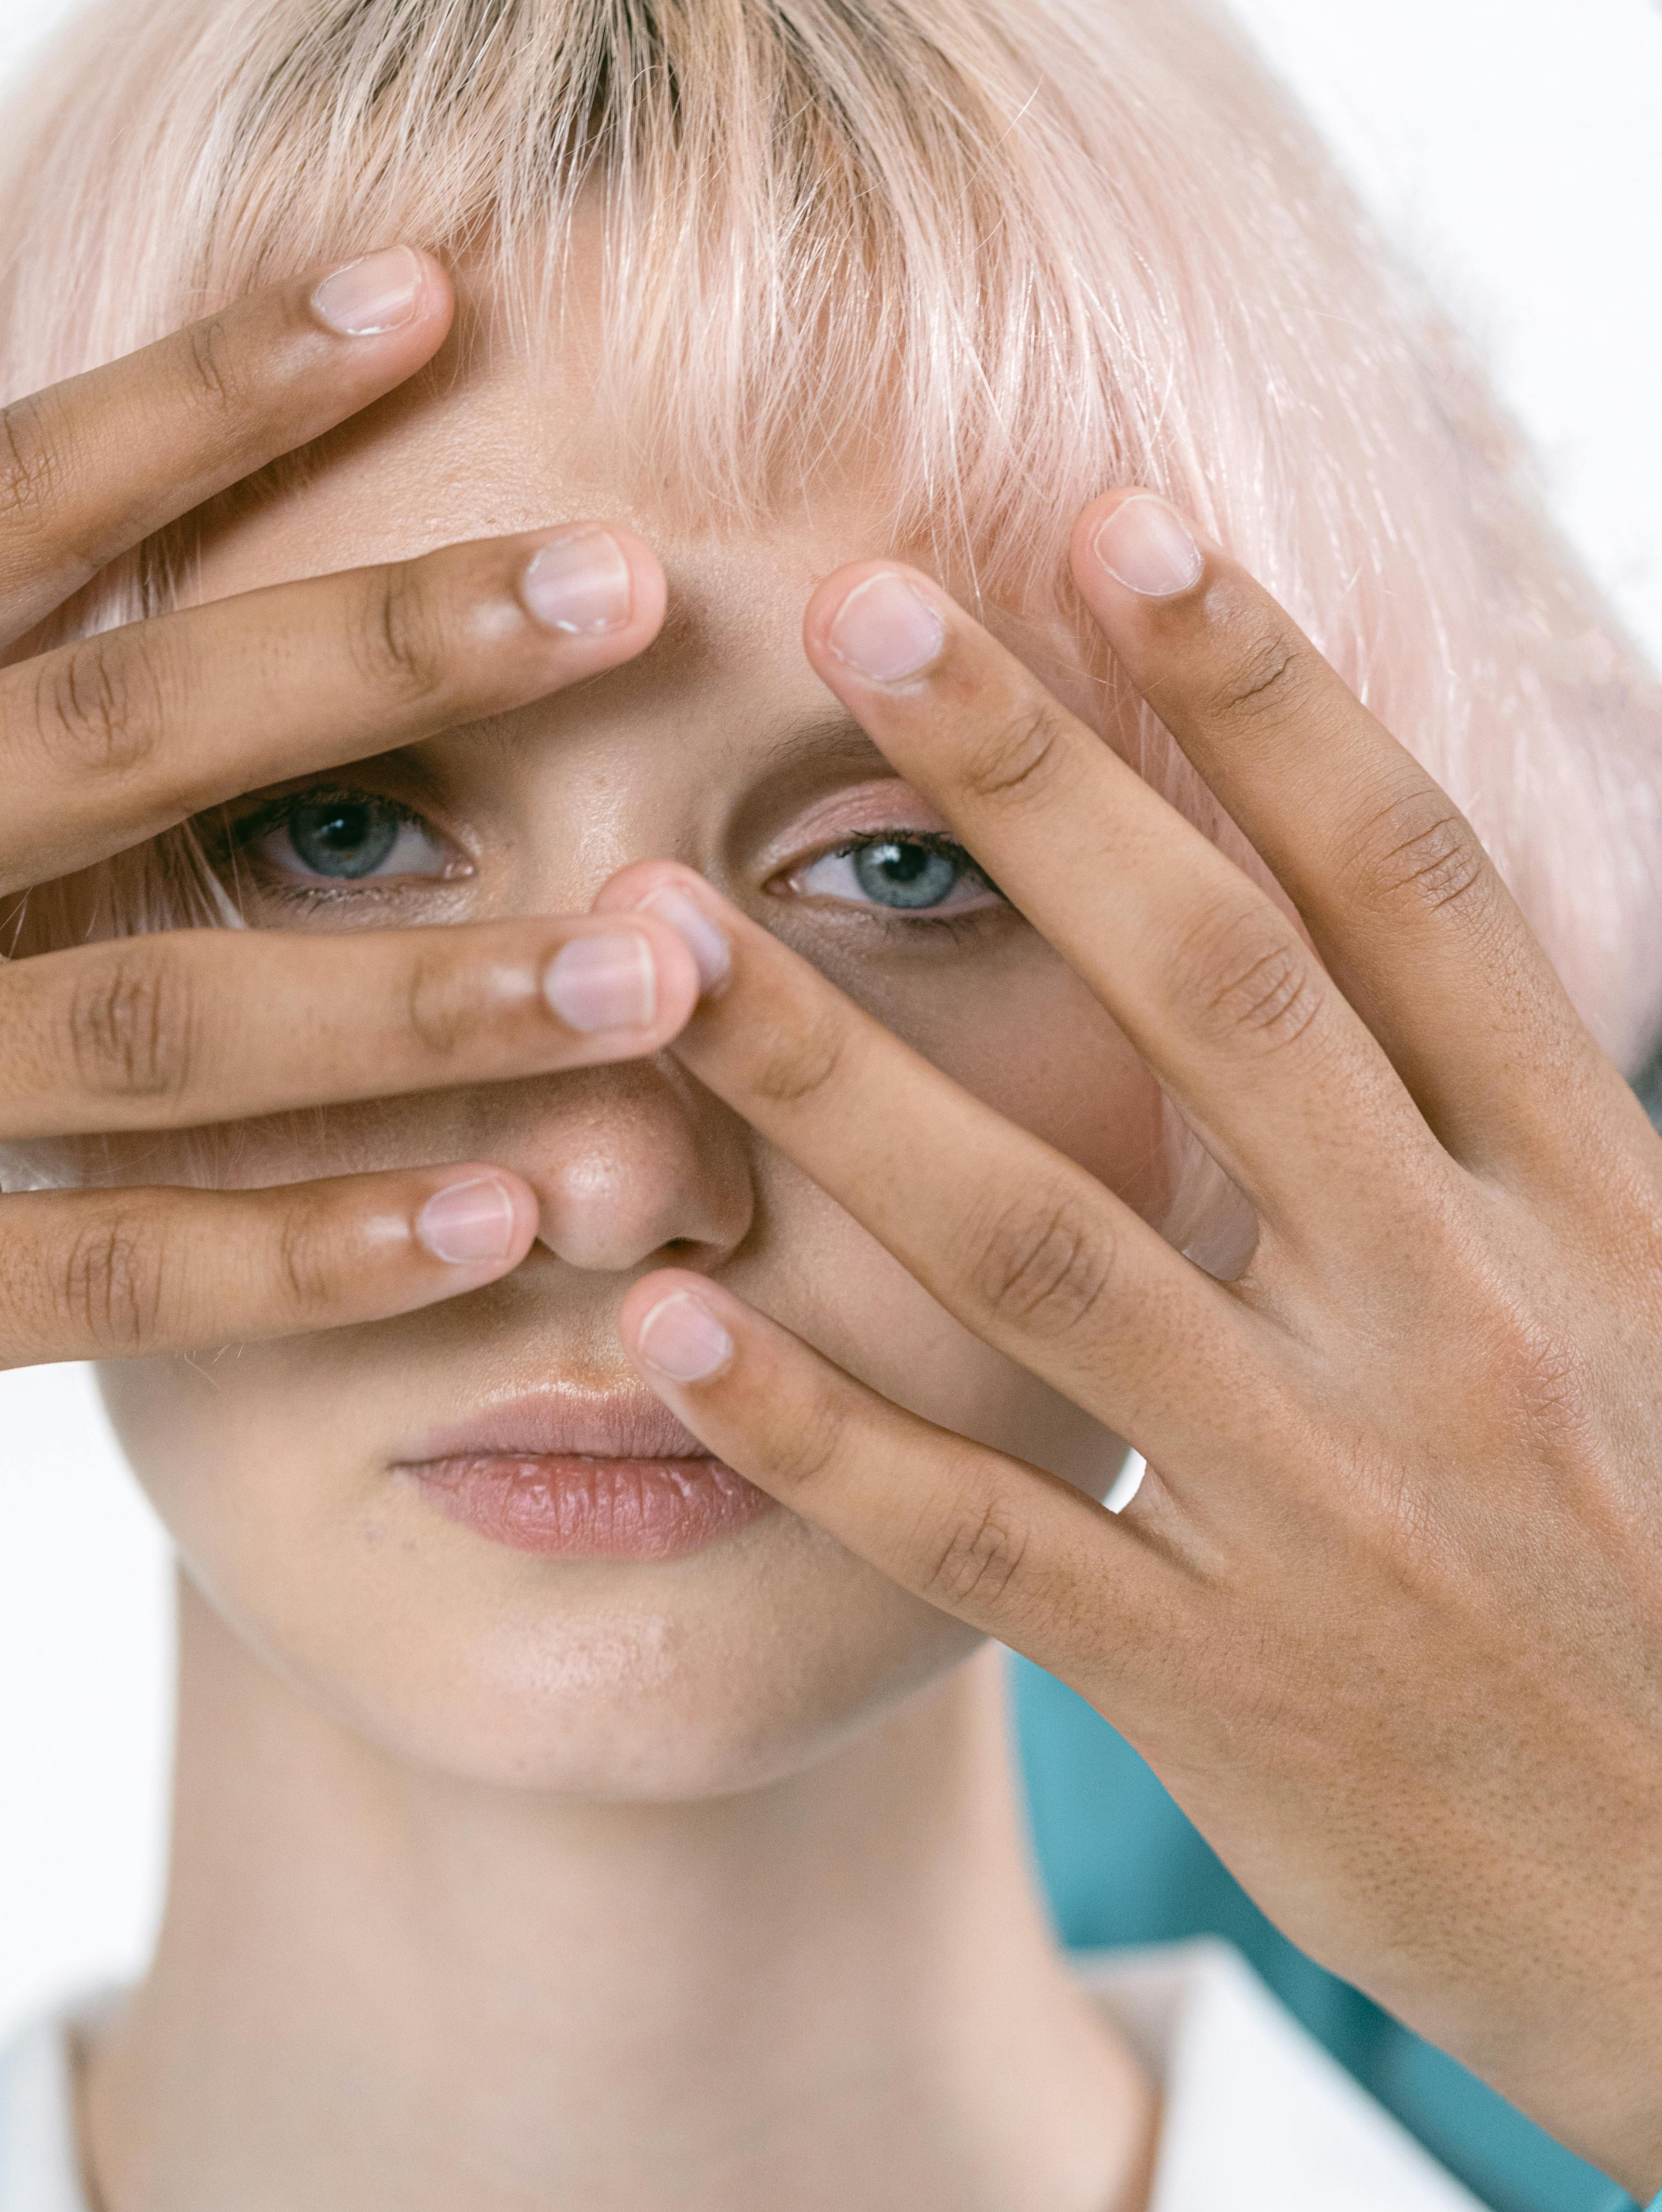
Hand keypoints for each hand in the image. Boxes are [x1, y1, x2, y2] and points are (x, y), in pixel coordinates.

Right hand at [0, 248, 699, 1462]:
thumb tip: (184, 524)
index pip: (10, 506)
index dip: (209, 391)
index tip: (423, 287)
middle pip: (121, 729)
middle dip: (384, 649)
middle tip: (628, 585)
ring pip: (158, 1021)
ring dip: (417, 996)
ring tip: (649, 970)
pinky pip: (118, 1269)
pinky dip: (316, 1247)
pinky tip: (506, 1218)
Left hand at [606, 494, 1661, 2197]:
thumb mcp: (1655, 1304)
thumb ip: (1519, 1116)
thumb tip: (1390, 900)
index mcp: (1586, 1206)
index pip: (1409, 890)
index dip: (1266, 689)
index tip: (1118, 519)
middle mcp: (1457, 1320)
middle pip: (1219, 1000)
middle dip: (1034, 786)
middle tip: (855, 600)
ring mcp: (1333, 1511)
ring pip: (1041, 1253)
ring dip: (833, 1080)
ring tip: (650, 934)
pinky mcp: (1227, 1691)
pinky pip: (984, 1541)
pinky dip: (816, 1432)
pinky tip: (661, 1324)